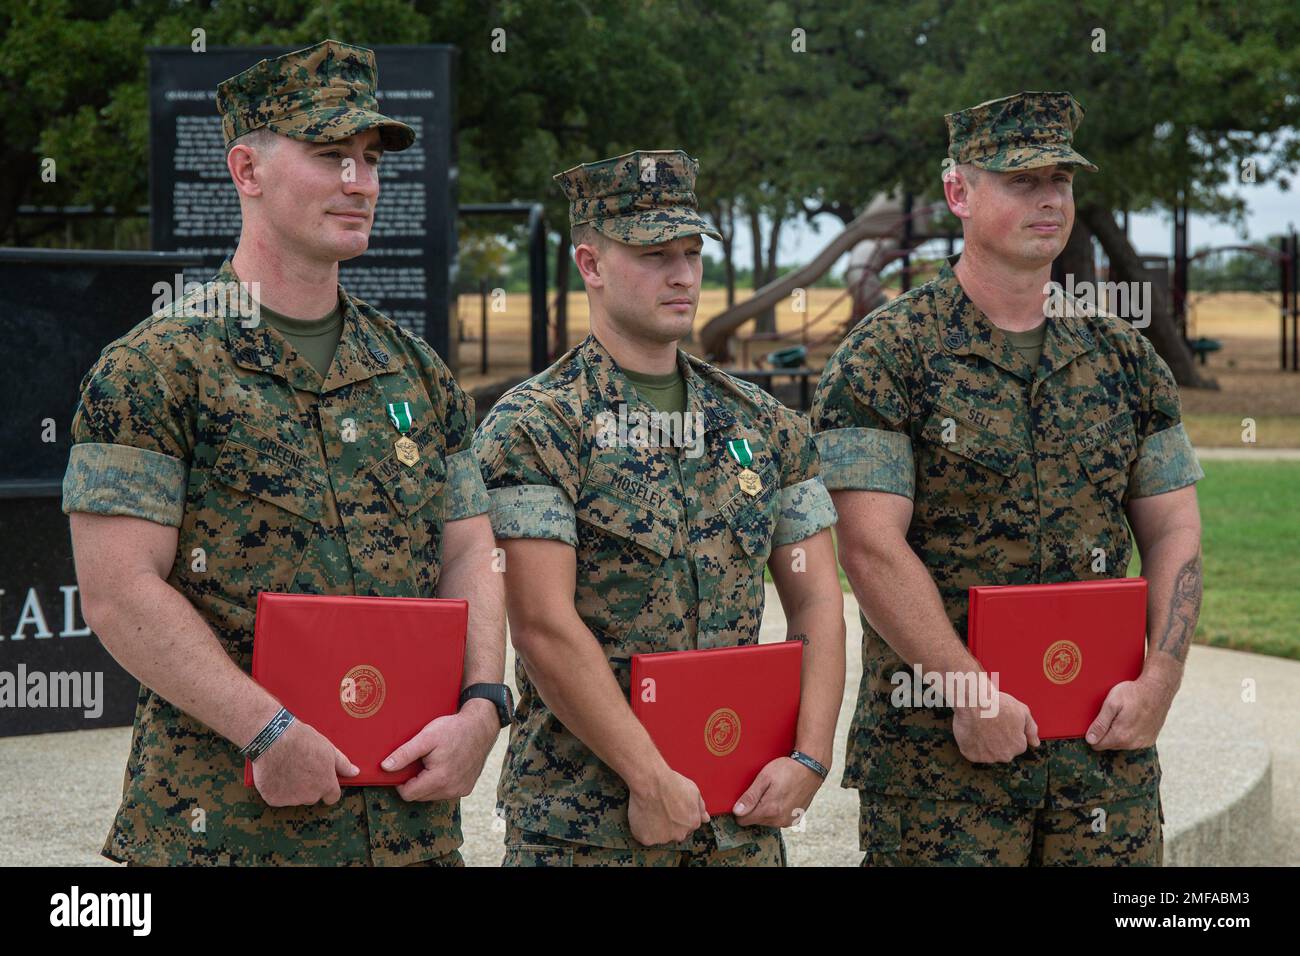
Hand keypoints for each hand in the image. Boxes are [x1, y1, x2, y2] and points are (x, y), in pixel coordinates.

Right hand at [252, 718, 358, 807]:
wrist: (273, 738)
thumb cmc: (302, 740)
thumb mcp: (328, 749)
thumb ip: (343, 765)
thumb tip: (354, 772)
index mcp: (326, 784)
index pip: (332, 797)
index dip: (327, 787)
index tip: (320, 779)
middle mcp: (309, 796)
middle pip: (312, 796)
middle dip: (307, 785)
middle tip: (300, 765)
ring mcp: (290, 799)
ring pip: (293, 797)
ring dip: (290, 787)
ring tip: (286, 765)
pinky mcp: (272, 799)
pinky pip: (276, 797)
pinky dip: (274, 788)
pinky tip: (274, 771)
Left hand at [385, 699, 500, 801]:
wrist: (480, 727)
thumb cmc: (453, 729)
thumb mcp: (426, 737)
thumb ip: (405, 754)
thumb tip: (385, 767)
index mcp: (439, 779)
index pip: (408, 794)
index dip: (400, 782)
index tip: (404, 766)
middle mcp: (451, 790)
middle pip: (419, 796)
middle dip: (415, 782)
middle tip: (420, 761)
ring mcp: (460, 790)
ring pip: (431, 795)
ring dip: (427, 783)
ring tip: (432, 762)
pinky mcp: (466, 788)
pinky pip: (445, 792)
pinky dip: (440, 783)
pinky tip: (444, 766)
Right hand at [627, 766, 708, 845]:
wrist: (651, 781)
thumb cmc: (671, 783)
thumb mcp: (693, 790)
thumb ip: (700, 807)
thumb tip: (706, 817)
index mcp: (693, 823)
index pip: (687, 826)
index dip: (678, 817)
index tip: (671, 809)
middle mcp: (680, 834)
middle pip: (674, 833)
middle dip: (668, 824)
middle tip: (660, 808)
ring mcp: (664, 838)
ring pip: (659, 836)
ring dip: (655, 827)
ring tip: (651, 809)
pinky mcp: (648, 839)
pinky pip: (645, 837)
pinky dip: (642, 829)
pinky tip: (643, 815)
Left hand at [733, 756, 823, 827]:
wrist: (811, 768)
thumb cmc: (787, 769)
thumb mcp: (764, 778)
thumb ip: (750, 797)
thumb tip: (736, 812)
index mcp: (769, 810)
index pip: (743, 820)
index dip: (740, 809)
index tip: (745, 797)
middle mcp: (779, 820)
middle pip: (755, 820)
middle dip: (754, 808)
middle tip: (762, 790)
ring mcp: (788, 822)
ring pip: (766, 820)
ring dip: (766, 809)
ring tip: (774, 792)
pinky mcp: (794, 820)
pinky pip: (778, 819)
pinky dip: (777, 811)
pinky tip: (782, 797)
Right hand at [952, 691, 1038, 763]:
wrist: (974, 702)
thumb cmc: (998, 704)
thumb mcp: (1022, 711)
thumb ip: (1031, 729)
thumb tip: (1035, 743)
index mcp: (1019, 746)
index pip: (1016, 744)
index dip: (1009, 732)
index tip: (1001, 722)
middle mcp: (1005, 756)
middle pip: (1002, 751)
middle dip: (997, 740)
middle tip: (990, 724)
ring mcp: (987, 757)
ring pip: (987, 753)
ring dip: (984, 743)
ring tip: (979, 726)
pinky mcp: (971, 755)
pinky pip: (972, 753)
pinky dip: (971, 745)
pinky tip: (971, 731)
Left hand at [1086, 676, 1174, 749]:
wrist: (1158, 689)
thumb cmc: (1133, 693)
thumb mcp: (1111, 704)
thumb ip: (1100, 724)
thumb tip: (1089, 740)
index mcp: (1120, 736)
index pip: (1097, 745)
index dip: (1093, 734)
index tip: (1096, 722)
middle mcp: (1132, 744)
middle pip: (1109, 745)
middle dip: (1106, 733)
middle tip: (1111, 715)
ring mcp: (1143, 743)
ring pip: (1121, 744)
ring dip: (1118, 734)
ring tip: (1123, 716)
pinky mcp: (1150, 740)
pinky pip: (1134, 742)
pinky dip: (1130, 734)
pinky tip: (1132, 720)